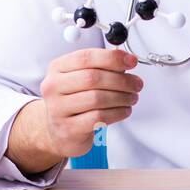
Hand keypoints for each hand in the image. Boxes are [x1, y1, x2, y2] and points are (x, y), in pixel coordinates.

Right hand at [8, 48, 143, 173]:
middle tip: (136, 83)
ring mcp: (58, 109)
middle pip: (92, 78)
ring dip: (122, 97)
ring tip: (131, 98)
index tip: (131, 61)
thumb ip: (101, 67)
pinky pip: (98, 117)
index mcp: (57, 68)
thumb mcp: (80, 78)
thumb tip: (126, 61)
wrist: (59, 131)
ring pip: (97, 98)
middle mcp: (53, 87)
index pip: (85, 57)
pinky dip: (117, 112)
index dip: (112, 58)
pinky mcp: (68, 129)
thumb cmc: (74, 101)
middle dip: (121, 80)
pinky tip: (124, 110)